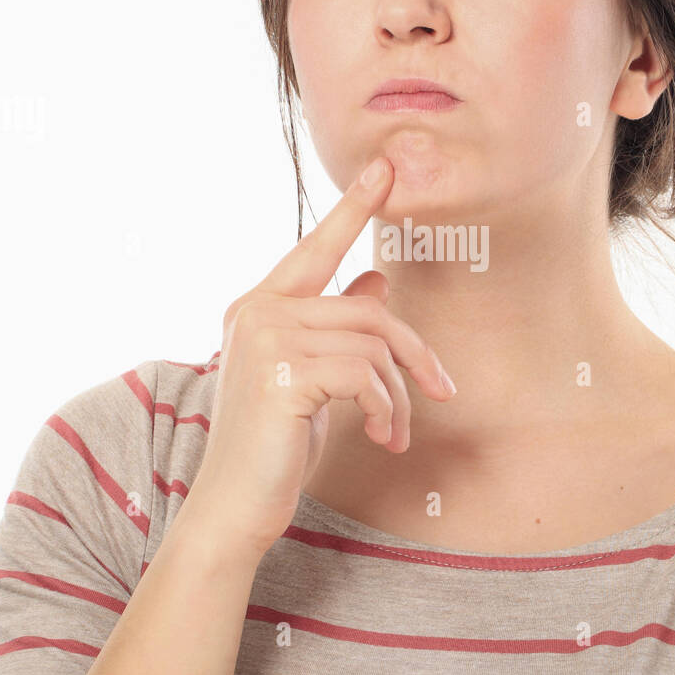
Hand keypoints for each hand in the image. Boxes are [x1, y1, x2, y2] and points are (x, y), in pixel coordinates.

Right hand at [185, 156, 455, 557]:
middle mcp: (257, 312)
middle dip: (413, 354)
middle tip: (441, 391)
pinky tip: (381, 438)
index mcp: (259, 307)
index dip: (353, 207)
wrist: (233, 507)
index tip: (386, 167)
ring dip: (398, 395)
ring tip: (394, 432)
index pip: (316, 248)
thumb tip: (377, 279)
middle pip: (369, 309)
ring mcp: (266, 338)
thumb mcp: (313, 381)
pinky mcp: (284, 372)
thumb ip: (337, 329)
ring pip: (373, 344)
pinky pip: (365, 374)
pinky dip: (385, 409)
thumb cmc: (273, 447)